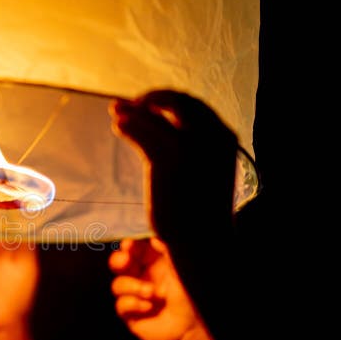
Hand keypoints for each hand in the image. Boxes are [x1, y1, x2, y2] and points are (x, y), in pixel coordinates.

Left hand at [109, 89, 237, 241]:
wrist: (204, 241)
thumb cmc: (202, 213)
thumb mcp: (203, 173)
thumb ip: (193, 149)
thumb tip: (169, 132)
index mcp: (224, 138)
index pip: (195, 106)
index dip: (170, 99)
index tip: (152, 103)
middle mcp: (210, 136)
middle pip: (177, 101)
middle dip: (152, 98)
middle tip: (131, 103)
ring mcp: (189, 146)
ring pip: (155, 115)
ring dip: (133, 110)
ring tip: (116, 112)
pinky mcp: (166, 159)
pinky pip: (141, 132)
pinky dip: (127, 126)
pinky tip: (117, 127)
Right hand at [109, 237, 200, 339]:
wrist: (193, 329)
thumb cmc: (192, 297)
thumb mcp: (180, 268)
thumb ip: (166, 250)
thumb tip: (153, 235)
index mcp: (155, 265)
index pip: (135, 251)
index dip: (129, 246)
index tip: (129, 245)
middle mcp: (142, 279)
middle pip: (119, 265)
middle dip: (119, 261)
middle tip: (125, 260)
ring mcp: (135, 297)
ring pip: (117, 285)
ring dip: (132, 287)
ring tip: (152, 293)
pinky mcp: (131, 316)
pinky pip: (121, 305)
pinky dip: (133, 304)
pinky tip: (148, 307)